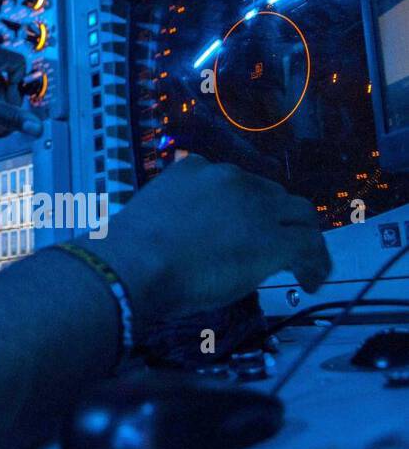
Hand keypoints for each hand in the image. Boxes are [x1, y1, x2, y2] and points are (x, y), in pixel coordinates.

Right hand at [86, 154, 331, 328]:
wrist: (138, 263)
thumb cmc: (133, 248)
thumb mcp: (154, 211)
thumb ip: (178, 210)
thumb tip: (187, 232)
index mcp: (196, 169)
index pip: (236, 183)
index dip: (246, 207)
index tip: (243, 228)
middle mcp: (230, 178)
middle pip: (272, 194)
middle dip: (276, 219)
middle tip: (273, 246)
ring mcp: (255, 207)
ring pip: (300, 214)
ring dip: (302, 236)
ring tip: (302, 263)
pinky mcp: (273, 239)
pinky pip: (310, 246)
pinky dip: (315, 263)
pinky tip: (311, 280)